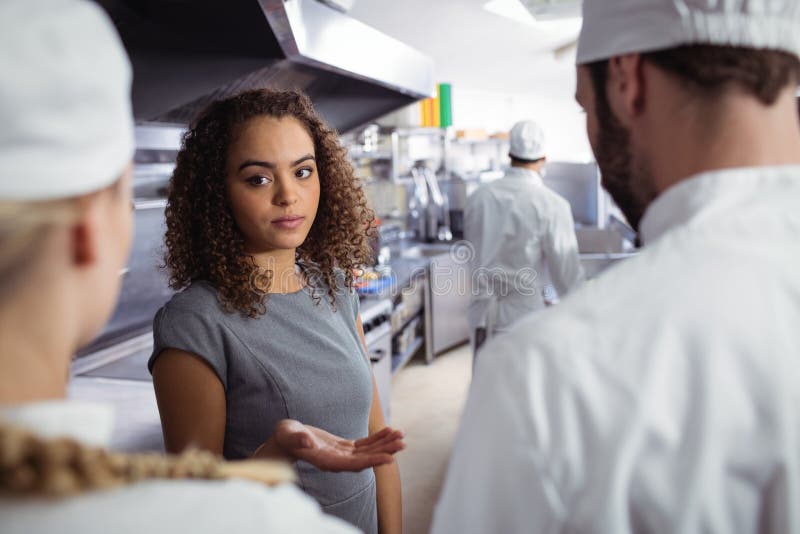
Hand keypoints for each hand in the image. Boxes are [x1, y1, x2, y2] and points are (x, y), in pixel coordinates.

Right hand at [272, 419, 404, 471]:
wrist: (284, 440)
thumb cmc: (286, 437)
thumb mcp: (289, 435)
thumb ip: (298, 439)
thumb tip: (308, 442)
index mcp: (327, 461)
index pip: (354, 465)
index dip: (372, 462)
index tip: (389, 459)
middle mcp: (338, 461)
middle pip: (366, 459)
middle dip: (385, 451)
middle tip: (403, 443)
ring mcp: (342, 455)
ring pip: (368, 451)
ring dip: (385, 444)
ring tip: (401, 435)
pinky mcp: (343, 447)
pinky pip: (364, 444)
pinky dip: (377, 438)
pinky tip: (389, 430)